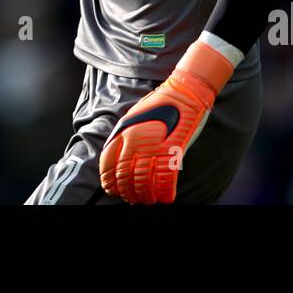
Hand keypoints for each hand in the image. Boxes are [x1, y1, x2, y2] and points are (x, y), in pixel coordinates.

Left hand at [99, 40, 234, 203]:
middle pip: (124, 177)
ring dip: (145, 196)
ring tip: (148, 200)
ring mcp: (154, 146)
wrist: (184, 92)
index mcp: (123, 131)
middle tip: (132, 198)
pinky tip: (166, 198)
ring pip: (143, 183)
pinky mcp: (173, 151)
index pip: (108, 164)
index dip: (109, 181)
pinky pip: (165, 181)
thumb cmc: (160, 104)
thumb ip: (124, 137)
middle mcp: (135, 140)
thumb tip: (120, 160)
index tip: (113, 190)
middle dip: (127, 192)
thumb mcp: (133, 116)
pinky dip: (165, 194)